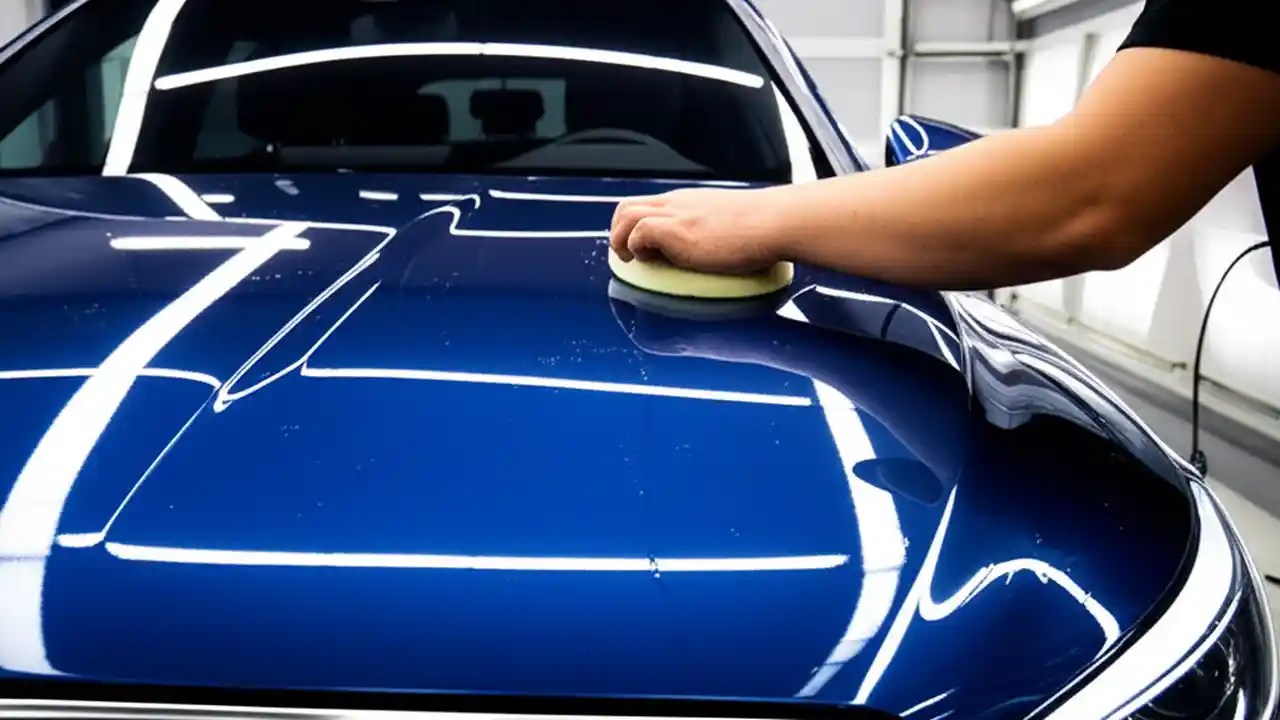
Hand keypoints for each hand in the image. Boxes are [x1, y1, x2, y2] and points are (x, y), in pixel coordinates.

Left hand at [609, 187, 784, 273]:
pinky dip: (636, 247)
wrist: (775, 222)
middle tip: (629, 257)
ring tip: (634, 261)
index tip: (642, 250)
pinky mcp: (676, 230)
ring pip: (624, 215)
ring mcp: (675, 215)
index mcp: (688, 203)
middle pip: (625, 207)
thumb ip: (715, 232)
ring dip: (620, 240)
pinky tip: (652, 261)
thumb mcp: (731, 225)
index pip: (647, 207)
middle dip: (617, 232)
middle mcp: (677, 204)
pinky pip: (638, 232)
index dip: (635, 228)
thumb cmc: (764, 228)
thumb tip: (718, 251)